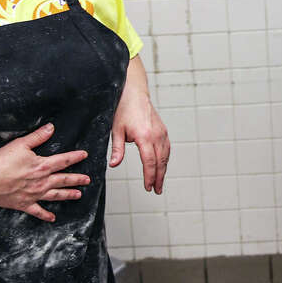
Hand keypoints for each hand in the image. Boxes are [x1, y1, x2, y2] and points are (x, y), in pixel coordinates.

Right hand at [0, 124, 89, 220]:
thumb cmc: (2, 162)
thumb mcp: (21, 144)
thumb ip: (38, 136)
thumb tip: (50, 128)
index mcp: (42, 165)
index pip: (63, 160)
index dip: (75, 157)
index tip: (84, 155)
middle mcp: (42, 181)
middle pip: (64, 180)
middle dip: (77, 179)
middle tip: (87, 180)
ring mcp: (34, 194)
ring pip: (56, 195)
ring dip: (68, 195)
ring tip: (78, 195)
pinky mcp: (25, 204)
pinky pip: (38, 211)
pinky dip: (46, 215)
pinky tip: (52, 218)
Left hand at [110, 70, 169, 194]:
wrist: (133, 92)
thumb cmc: (123, 109)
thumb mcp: (116, 130)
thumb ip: (117, 149)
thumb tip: (114, 165)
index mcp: (144, 136)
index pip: (149, 162)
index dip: (149, 176)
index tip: (147, 187)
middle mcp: (156, 135)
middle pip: (160, 162)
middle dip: (158, 178)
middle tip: (156, 190)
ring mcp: (162, 132)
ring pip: (166, 156)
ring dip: (163, 170)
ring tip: (159, 183)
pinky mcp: (163, 130)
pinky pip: (167, 148)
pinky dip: (165, 160)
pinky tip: (162, 166)